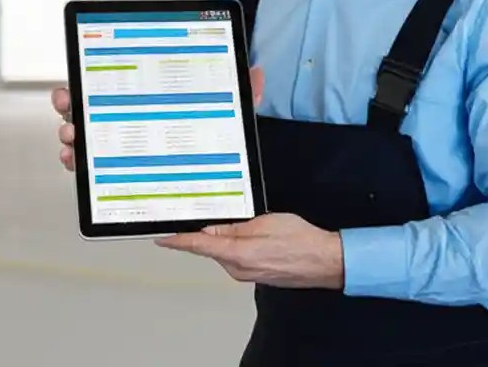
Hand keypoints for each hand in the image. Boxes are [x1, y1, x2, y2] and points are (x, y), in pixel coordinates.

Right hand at [52, 66, 265, 171]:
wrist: (217, 179)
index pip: (109, 82)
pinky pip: (90, 168)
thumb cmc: (213, 134)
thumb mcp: (227, 113)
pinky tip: (77, 164)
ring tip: (72, 137)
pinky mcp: (117, 172)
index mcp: (144, 96)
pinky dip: (78, 165)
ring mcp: (118, 146)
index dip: (85, 81)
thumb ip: (240, 93)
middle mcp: (124, 119)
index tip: (75, 84)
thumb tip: (256, 73)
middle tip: (68, 106)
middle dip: (70, 105)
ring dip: (71, 136)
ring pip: (82, 137)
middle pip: (86, 106)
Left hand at [155, 213, 343, 289]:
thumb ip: (234, 226)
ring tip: (244, 222)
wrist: (325, 261)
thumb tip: (210, 229)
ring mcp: (247, 274)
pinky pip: (237, 258)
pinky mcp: (255, 275)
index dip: (177, 241)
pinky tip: (251, 235)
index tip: (162, 238)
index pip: (198, 246)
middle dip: (207, 232)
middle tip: (208, 212)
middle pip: (211, 248)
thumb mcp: (264, 222)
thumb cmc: (301, 240)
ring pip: (225, 252)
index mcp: (237, 254)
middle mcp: (238, 268)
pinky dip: (236, 246)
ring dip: (225, 238)